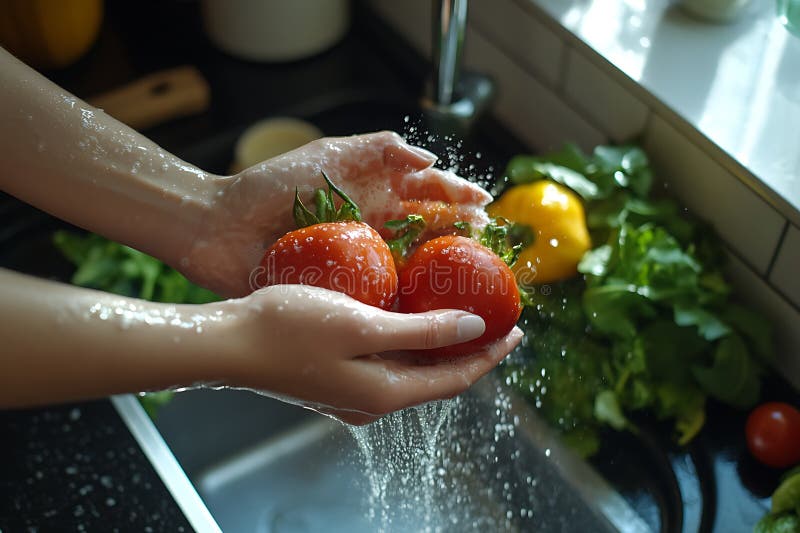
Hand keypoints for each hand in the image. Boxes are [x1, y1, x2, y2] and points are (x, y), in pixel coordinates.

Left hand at [183, 131, 491, 297]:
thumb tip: (430, 160)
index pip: (426, 195)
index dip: (457, 199)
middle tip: (488, 250)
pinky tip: (426, 315)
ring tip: (468, 285)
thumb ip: (377, 149)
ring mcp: (358, 263)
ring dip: (438, 275)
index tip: (485, 209)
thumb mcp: (326, 156)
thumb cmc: (269, 188)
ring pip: (409, 269)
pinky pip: (378, 300)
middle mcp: (371, 230)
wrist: (218, 227)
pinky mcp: (340, 292)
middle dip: (459, 238)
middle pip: (427, 233)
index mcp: (371, 195)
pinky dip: (403, 306)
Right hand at [219, 284, 522, 424]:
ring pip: (411, 371)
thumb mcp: (362, 324)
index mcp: (385, 394)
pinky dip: (408, 343)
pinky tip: (408, 316)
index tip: (517, 329)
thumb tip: (474, 329)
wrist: (226, 345)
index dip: (490, 355)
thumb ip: (422, 331)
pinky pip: (386, 363)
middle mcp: (373, 402)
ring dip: (439, 345)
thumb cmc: (288, 329)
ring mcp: (351, 394)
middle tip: (493, 318)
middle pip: (437, 378)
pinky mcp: (334, 380)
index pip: (456, 379)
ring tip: (459, 313)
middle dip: (469, 350)